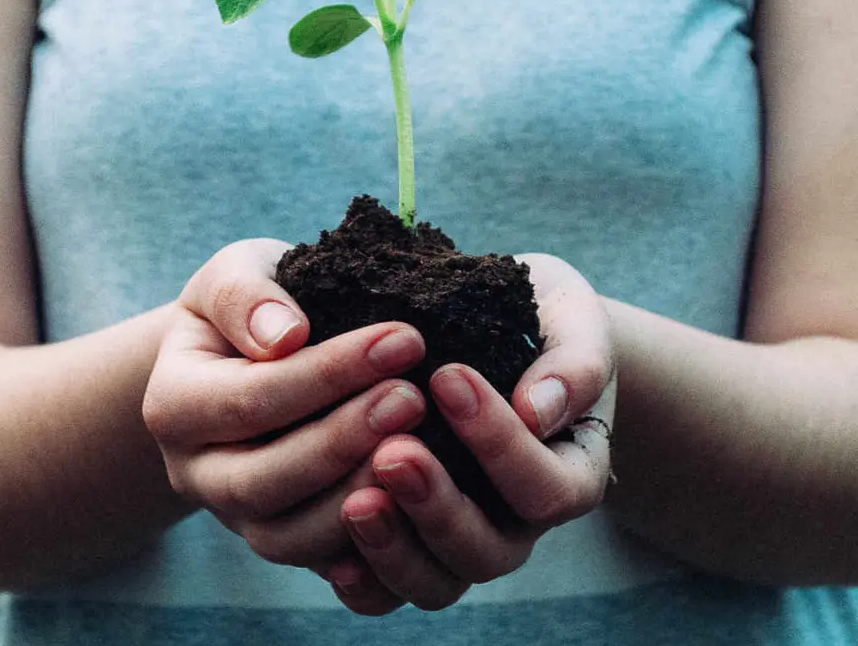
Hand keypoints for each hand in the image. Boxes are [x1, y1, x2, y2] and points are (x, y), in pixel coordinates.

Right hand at [142, 239, 427, 571]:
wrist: (243, 353)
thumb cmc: (249, 306)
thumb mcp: (234, 274)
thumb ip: (245, 296)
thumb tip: (285, 335)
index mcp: (175, 403)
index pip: (251, 398)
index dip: (329, 373)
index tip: (404, 338)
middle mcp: (196, 471)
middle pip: (264, 480)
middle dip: (345, 440)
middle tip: (413, 397)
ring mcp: (235, 515)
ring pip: (289, 537)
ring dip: (358, 496)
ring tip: (422, 447)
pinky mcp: (280, 537)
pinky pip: (320, 563)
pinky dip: (368, 546)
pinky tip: (417, 505)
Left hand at [327, 252, 615, 614]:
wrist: (502, 326)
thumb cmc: (543, 318)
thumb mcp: (573, 320)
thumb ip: (574, 363)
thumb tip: (537, 410)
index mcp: (570, 471)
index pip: (546, 488)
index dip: (499, 443)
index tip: (448, 376)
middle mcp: (518, 521)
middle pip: (489, 551)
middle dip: (438, 506)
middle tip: (392, 451)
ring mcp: (464, 537)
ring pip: (437, 582)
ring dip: (395, 548)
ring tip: (355, 502)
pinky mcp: (412, 540)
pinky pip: (389, 591)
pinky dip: (365, 579)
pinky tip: (335, 553)